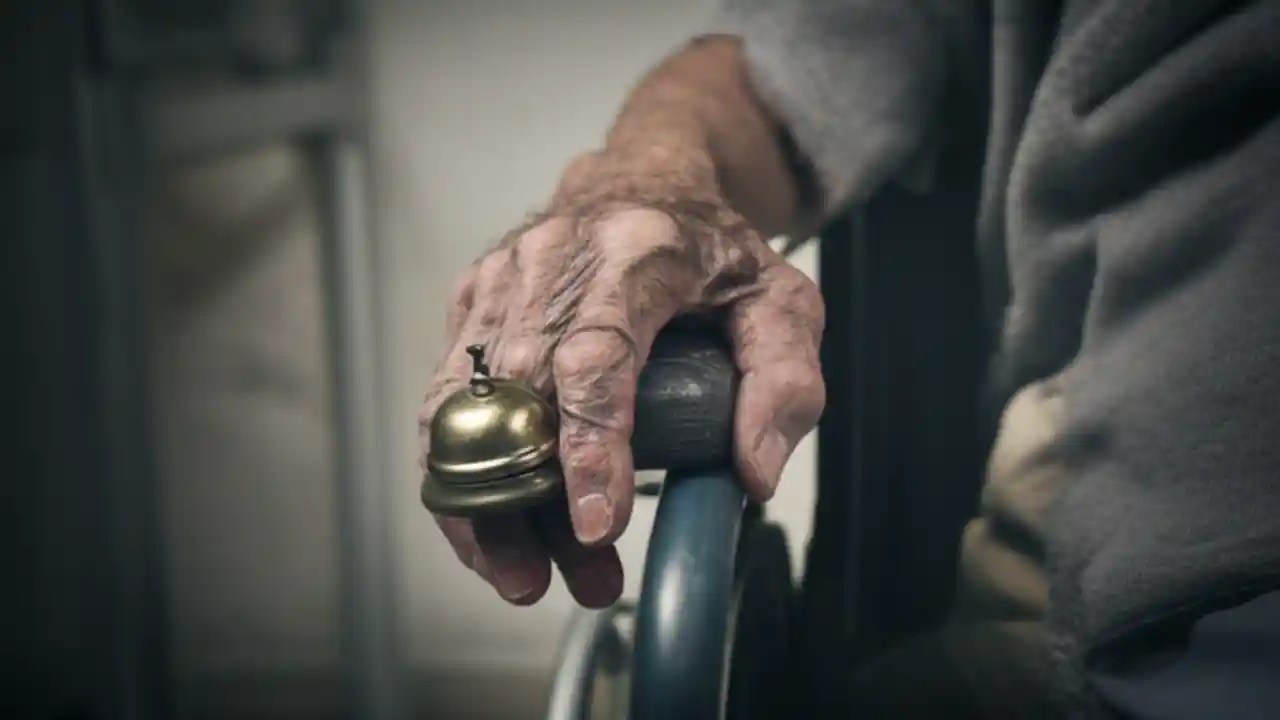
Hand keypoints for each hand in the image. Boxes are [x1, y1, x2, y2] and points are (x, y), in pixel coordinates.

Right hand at [419, 151, 824, 607]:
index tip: (595, 526)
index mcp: (636, 252)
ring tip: (529, 575)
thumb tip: (752, 473)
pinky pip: (447, 405)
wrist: (640, 183)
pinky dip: (465, 477)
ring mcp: (499, 280)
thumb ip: (784, 382)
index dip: (590, 447)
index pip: (596, 357)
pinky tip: (500, 529)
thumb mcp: (781, 303)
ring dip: (490, 507)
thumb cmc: (710, 250)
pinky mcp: (469, 304)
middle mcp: (552, 261)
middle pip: (520, 398)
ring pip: (465, 412)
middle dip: (538, 505)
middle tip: (581, 576)